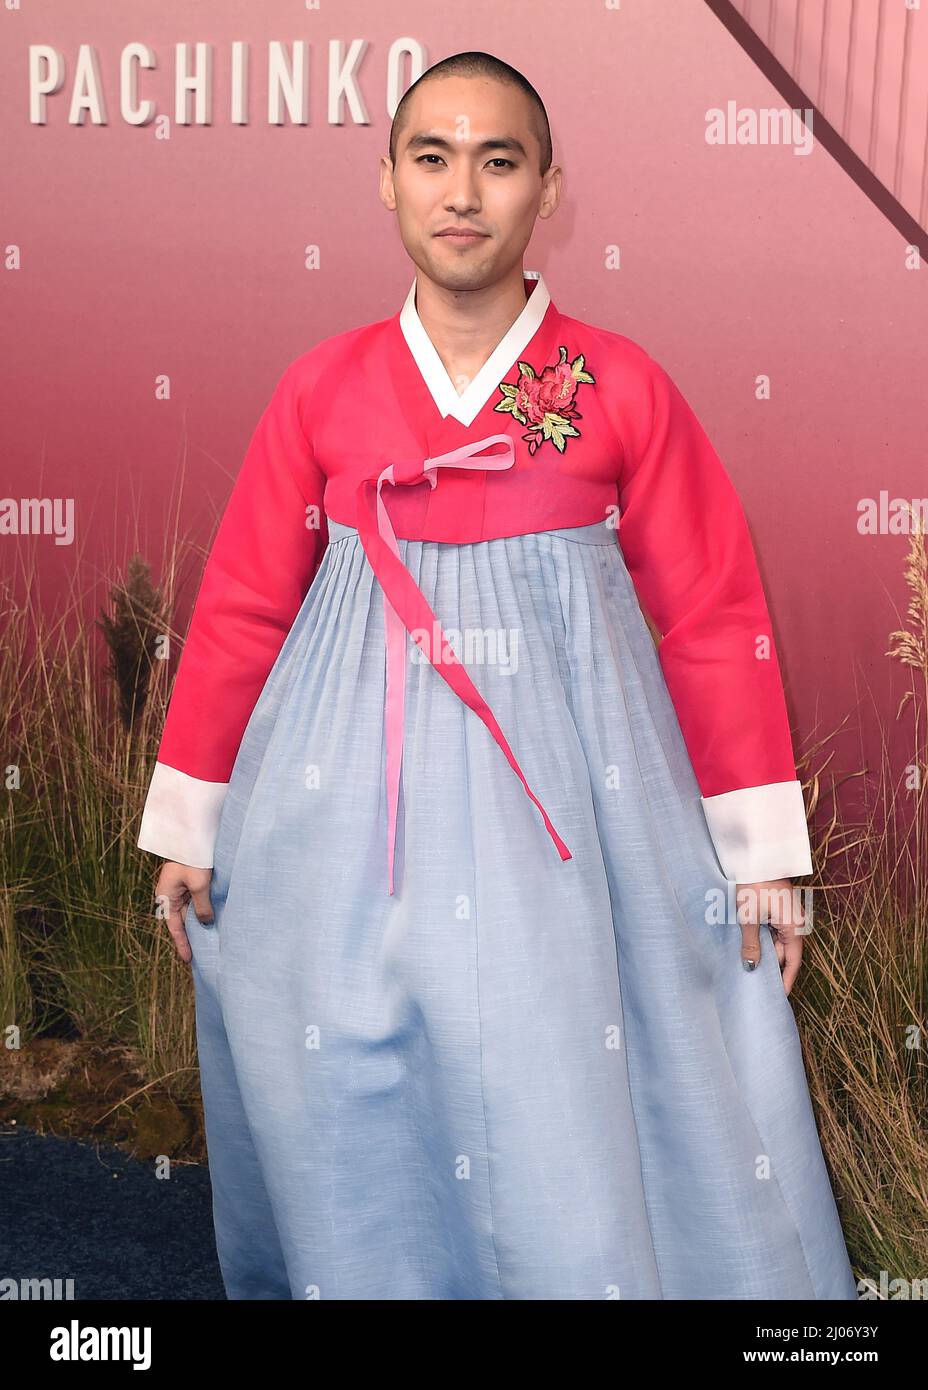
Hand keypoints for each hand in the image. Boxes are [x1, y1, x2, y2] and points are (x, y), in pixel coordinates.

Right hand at [153, 860, 214, 963]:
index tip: (189, 960)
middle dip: (192, 936)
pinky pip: (196, 901)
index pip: (175, 927)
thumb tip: (205, 924)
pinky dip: (204, 911)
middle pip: (182, 921)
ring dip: (200, 923)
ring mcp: (180, 888)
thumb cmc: (193, 859)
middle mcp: (171, 895)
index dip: (183, 944)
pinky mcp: (190, 882)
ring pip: (191, 911)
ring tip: (210, 941)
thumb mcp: (199, 886)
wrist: (193, 836)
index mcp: (166, 897)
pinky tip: (213, 919)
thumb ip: (202, 907)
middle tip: (201, 955)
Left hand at [734, 879, 804, 995]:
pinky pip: (773, 930)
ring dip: (765, 952)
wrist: (757, 856)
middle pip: (784, 952)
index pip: (793, 961)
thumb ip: (752, 944)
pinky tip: (750, 947)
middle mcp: (795, 923)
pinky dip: (763, 939)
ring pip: (777, 941)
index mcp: (795, 927)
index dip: (787, 980)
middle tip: (757, 985)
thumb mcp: (750, 917)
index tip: (780, 998)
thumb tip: (752, 967)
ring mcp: (787, 915)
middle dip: (771, 967)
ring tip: (750, 969)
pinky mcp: (779, 908)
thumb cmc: (754, 885)